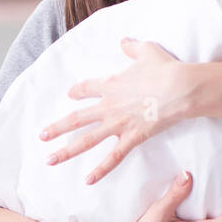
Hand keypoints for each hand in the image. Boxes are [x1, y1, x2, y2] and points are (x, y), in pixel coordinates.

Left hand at [39, 38, 197, 184]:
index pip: (86, 88)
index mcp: (111, 84)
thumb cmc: (165, 69)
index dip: (77, 91)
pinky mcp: (132, 137)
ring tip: (50, 160)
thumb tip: (123, 41)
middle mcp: (109, 105)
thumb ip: (132, 47)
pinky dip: (101, 170)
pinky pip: (113, 157)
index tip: (69, 94)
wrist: (180, 87)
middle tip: (41, 136)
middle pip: (76, 118)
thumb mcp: (147, 50)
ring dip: (67, 151)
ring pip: (86, 140)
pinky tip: (88, 181)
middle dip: (57, 128)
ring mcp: (118, 123)